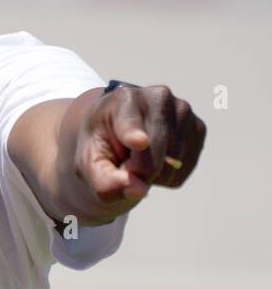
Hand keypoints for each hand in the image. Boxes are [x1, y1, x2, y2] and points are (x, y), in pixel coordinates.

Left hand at [74, 84, 205, 219]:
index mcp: (123, 100)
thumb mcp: (90, 163)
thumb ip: (105, 181)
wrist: (117, 127)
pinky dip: (169, 174)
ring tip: (138, 156)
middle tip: (122, 165)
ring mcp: (183, 111)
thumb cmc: (101, 144)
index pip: (130, 124)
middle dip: (138, 173)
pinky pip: (186, 168)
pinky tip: (156, 158)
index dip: (134, 135)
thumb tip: (139, 191)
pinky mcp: (198, 127)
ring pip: (173, 165)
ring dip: (153, 175)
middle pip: (153, 156)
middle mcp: (158, 98)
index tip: (138, 142)